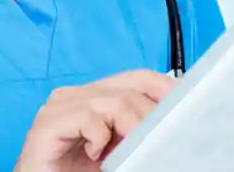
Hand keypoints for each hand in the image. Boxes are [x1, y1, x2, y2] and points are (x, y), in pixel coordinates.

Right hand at [13, 69, 173, 171]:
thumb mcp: (115, 151)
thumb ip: (133, 134)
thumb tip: (170, 125)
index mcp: (93, 97)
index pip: (136, 78)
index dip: (162, 86)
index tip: (186, 103)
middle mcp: (75, 94)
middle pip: (128, 89)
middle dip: (150, 116)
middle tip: (160, 140)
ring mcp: (59, 106)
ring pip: (112, 101)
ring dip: (131, 128)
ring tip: (130, 151)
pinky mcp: (47, 124)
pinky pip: (88, 118)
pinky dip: (100, 137)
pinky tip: (95, 155)